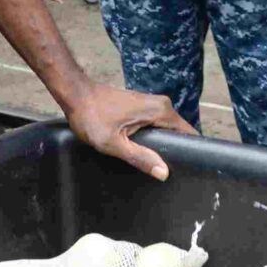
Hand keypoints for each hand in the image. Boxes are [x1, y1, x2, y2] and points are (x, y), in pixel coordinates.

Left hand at [65, 82, 195, 180]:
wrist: (77, 94)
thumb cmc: (92, 117)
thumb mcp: (114, 144)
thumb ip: (141, 157)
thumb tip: (164, 172)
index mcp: (160, 111)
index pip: (188, 133)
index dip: (190, 151)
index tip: (187, 168)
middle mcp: (161, 104)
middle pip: (179, 132)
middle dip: (175, 150)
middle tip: (164, 171)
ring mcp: (152, 104)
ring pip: (167, 129)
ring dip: (163, 144)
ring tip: (153, 163)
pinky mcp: (143, 106)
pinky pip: (157, 125)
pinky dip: (154, 138)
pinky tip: (143, 150)